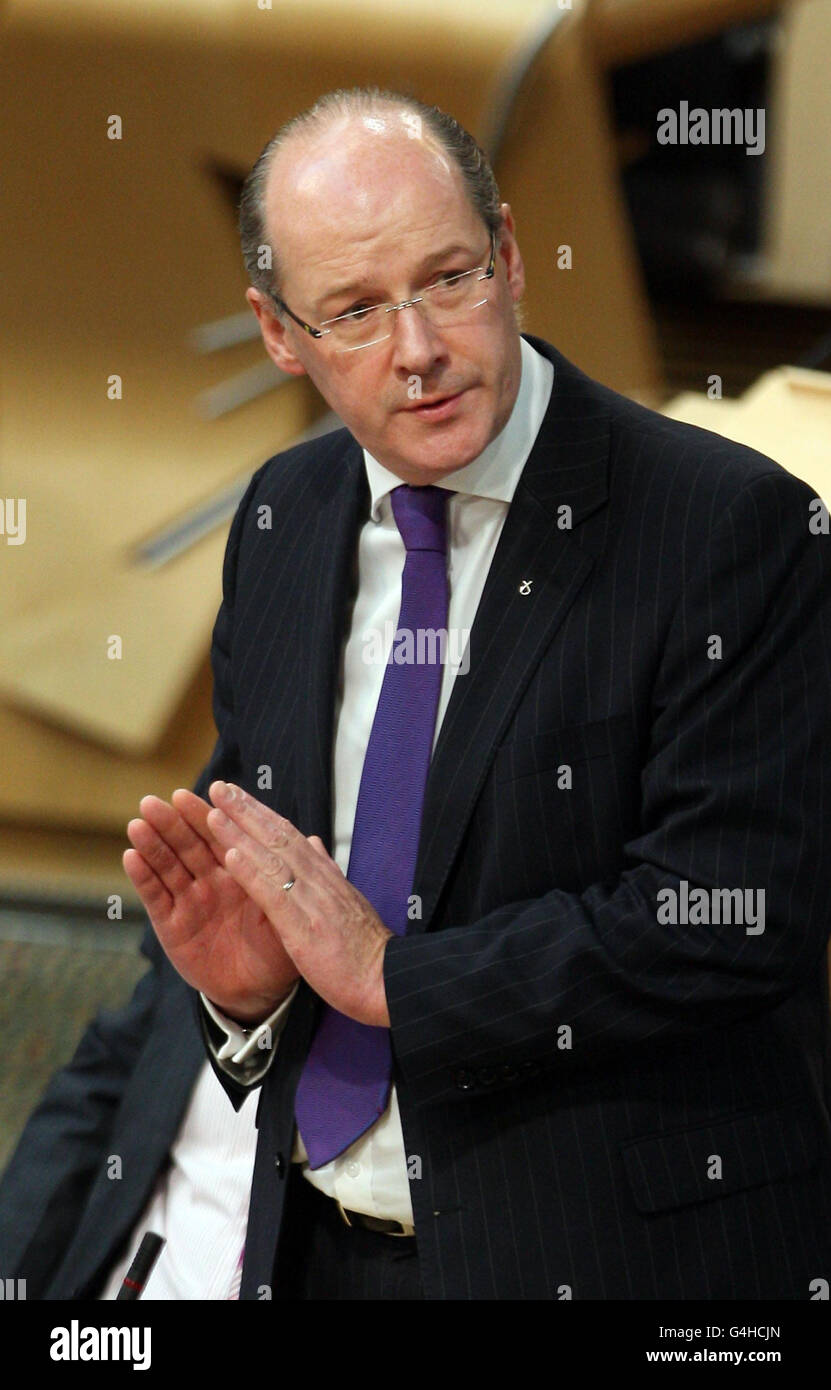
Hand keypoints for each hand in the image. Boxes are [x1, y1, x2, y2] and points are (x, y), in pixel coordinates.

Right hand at [123, 788, 299, 1022]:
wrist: (261, 991)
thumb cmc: (276, 948)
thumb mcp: (287, 914)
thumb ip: (287, 879)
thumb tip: (313, 839)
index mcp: (240, 872)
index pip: (223, 836)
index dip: (212, 815)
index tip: (202, 791)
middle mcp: (211, 879)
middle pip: (189, 844)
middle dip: (172, 822)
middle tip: (154, 801)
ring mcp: (190, 899)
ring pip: (168, 865)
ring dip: (152, 844)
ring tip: (139, 823)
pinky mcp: (171, 925)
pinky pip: (156, 897)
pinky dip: (143, 877)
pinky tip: (131, 856)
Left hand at [206, 781, 392, 1026]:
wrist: (388, 980)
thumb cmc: (367, 950)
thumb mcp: (348, 903)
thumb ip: (327, 871)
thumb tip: (312, 841)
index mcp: (327, 877)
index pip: (290, 835)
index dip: (262, 813)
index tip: (238, 796)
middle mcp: (319, 880)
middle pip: (279, 836)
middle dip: (247, 810)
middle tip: (220, 787)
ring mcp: (312, 901)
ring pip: (272, 858)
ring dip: (240, 833)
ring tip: (214, 812)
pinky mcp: (303, 927)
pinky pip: (273, 893)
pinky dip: (250, 871)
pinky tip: (229, 855)